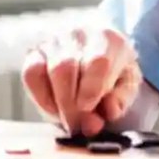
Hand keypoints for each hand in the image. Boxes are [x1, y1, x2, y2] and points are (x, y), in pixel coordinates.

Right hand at [21, 27, 140, 136]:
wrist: (100, 49)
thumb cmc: (115, 70)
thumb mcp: (128, 85)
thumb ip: (120, 100)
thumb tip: (107, 111)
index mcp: (108, 38)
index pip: (96, 62)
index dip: (90, 90)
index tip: (87, 110)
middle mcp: (78, 33)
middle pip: (64, 66)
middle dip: (68, 103)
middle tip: (75, 125)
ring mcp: (53, 39)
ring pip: (42, 69)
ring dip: (54, 102)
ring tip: (67, 119)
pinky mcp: (35, 50)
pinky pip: (30, 74)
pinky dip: (40, 97)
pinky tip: (54, 108)